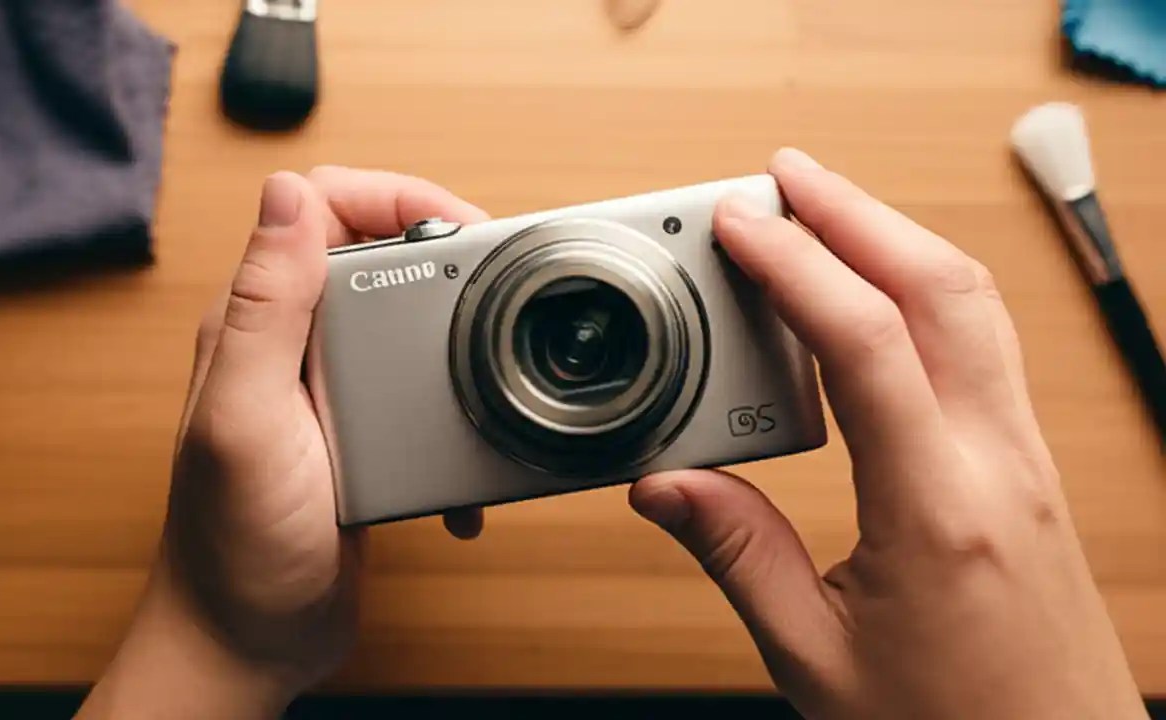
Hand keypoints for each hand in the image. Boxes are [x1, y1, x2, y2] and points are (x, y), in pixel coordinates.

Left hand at [76, 168, 487, 719]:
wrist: (251, 640)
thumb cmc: (235, 549)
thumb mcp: (248, 420)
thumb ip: (264, 308)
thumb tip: (285, 192)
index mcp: (255, 322)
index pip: (322, 205)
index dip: (399, 196)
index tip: (464, 227)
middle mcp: (288, 341)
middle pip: (376, 246)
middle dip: (446, 252)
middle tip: (499, 286)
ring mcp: (327, 384)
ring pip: (405, 311)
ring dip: (456, 328)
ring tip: (489, 359)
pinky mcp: (359, 428)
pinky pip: (417, 380)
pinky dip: (451, 400)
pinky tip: (457, 444)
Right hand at [629, 149, 1147, 718]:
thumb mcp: (814, 656)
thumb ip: (736, 556)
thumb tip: (664, 483)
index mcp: (939, 511)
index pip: (869, 344)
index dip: (798, 266)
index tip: (741, 223)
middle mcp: (999, 466)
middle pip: (942, 288)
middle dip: (857, 211)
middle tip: (784, 176)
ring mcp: (1026, 461)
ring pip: (974, 306)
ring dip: (896, 240)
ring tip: (824, 212)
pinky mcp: (1029, 470)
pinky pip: (982, 346)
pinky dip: (924, 291)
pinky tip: (877, 295)